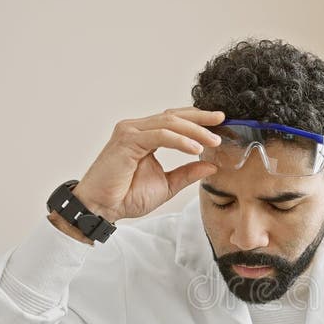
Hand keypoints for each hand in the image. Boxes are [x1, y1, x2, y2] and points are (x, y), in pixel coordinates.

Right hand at [73, 107, 224, 222]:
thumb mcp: (167, 184)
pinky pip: (159, 135)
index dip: (197, 119)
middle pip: (174, 115)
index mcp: (146, 135)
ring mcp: (131, 131)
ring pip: (169, 122)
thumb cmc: (126, 196)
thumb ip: (187, 173)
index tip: (220, 122)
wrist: (102, 208)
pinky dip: (179, 140)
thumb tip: (211, 165)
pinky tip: (195, 149)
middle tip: (221, 120)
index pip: (175, 120)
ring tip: (213, 141)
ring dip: (194, 131)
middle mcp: (137, 128)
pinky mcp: (127, 140)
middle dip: (200, 118)